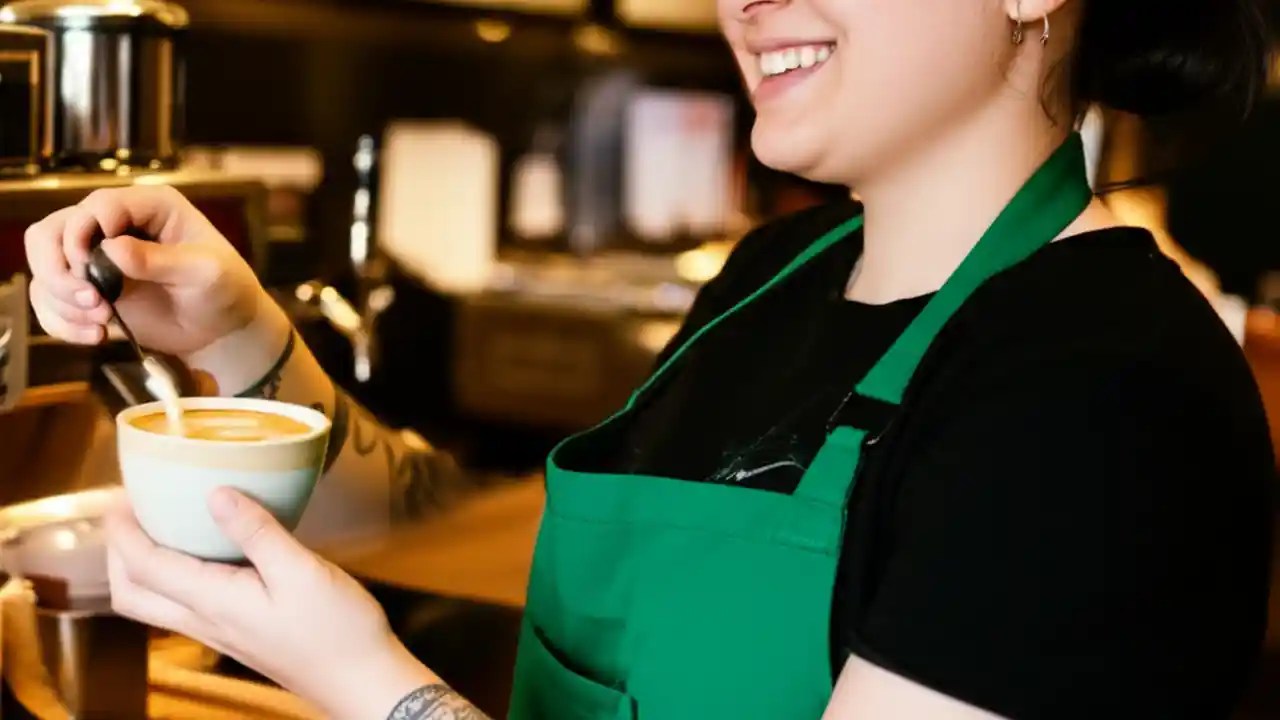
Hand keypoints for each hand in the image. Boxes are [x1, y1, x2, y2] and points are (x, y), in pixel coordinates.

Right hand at [24, 185, 275, 359]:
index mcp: (150, 206)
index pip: (98, 206)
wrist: (222, 329)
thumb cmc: (224, 290)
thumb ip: (160, 260)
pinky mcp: (88, 288)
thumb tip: (113, 248)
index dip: (87, 234)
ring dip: (60, 296)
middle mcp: (116, 224)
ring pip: (44, 263)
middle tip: (92, 301)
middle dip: (61, 268)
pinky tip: (96, 335)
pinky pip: (50, 298)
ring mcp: (97, 257)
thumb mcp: (205, 273)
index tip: (98, 270)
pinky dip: (62, 319)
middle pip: (54, 229)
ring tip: (100, 322)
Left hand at [105, 487, 434, 717]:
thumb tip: (216, 493)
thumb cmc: (337, 630)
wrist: (362, 680)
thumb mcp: (301, 571)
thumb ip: (257, 532)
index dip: (123, 529)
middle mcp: (206, 621)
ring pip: (155, 602)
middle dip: (117, 552)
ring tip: (159, 524)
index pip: (143, 566)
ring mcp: (221, 631)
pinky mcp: (239, 633)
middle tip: (129, 511)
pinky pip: (184, 604)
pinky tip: (206, 551)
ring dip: (141, 565)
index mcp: (213, 602)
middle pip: (131, 594)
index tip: (120, 493)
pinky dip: (173, 575)